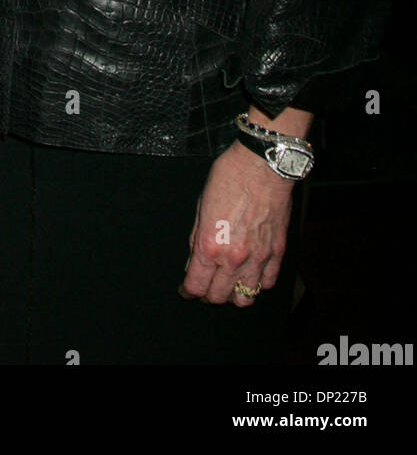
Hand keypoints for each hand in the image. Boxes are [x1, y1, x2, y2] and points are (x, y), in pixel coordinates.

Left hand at [179, 142, 293, 306]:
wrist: (262, 165)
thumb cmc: (229, 177)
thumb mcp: (201, 205)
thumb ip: (196, 238)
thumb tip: (193, 259)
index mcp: (210, 245)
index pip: (196, 285)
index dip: (188, 291)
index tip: (186, 289)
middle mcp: (234, 258)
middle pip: (218, 296)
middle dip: (207, 294)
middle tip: (204, 285)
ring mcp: (258, 258)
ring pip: (245, 298)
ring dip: (233, 295)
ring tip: (228, 284)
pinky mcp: (277, 252)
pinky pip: (267, 282)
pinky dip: (258, 284)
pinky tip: (251, 274)